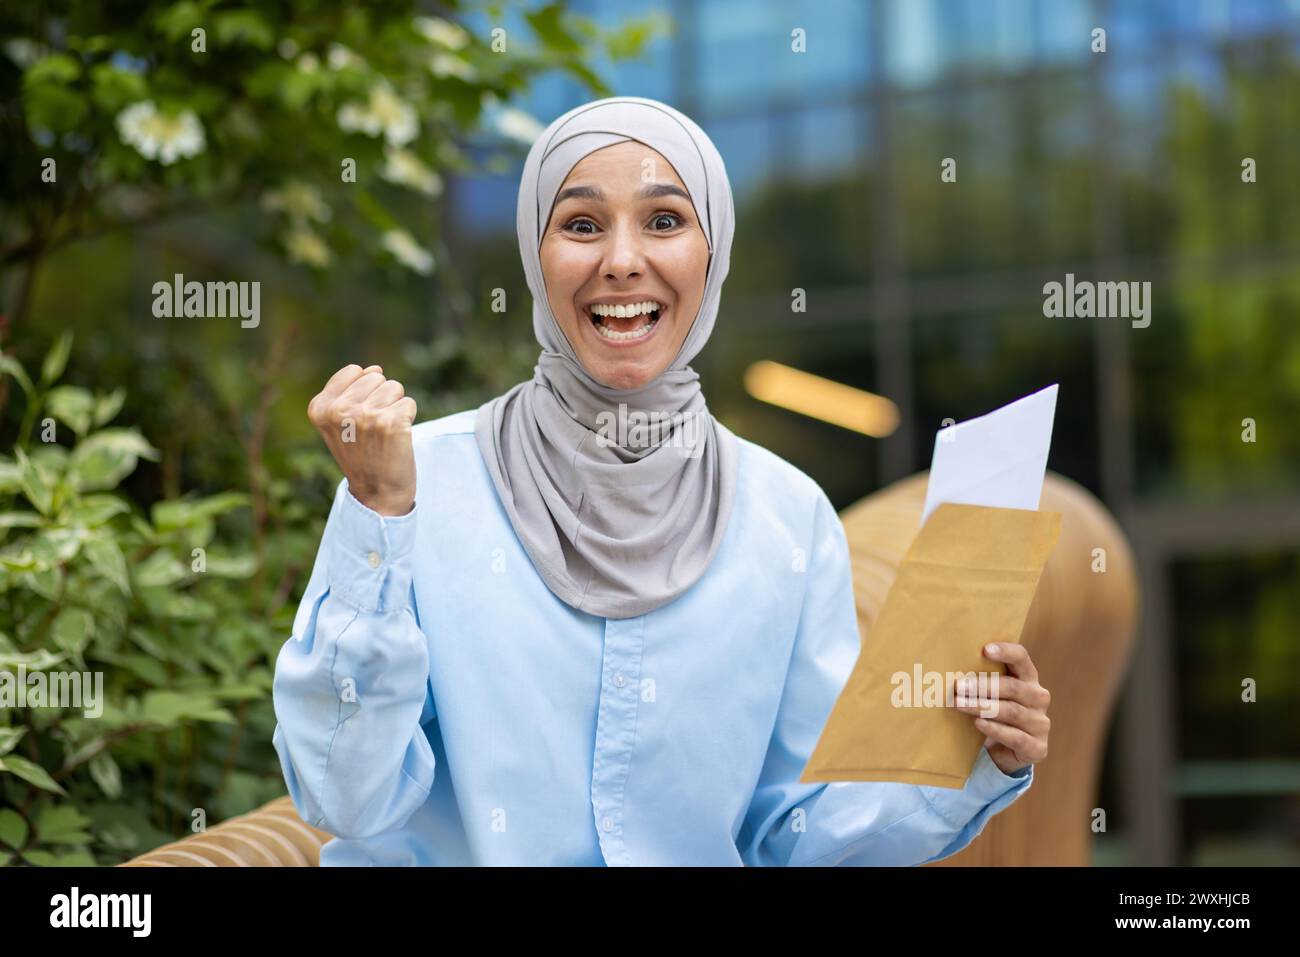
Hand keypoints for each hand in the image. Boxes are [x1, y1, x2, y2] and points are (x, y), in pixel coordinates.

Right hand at [308, 364, 416, 515]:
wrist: (377, 493)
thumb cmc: (362, 455)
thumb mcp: (341, 423)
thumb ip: (351, 391)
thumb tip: (375, 368)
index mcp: (320, 408)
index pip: (354, 371)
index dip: (364, 392)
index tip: (358, 420)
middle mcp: (339, 410)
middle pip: (377, 377)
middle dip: (381, 398)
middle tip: (374, 429)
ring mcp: (366, 416)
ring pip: (395, 387)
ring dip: (395, 408)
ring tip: (385, 433)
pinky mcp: (392, 422)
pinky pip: (409, 403)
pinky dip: (408, 418)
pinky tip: (397, 438)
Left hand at [952, 642, 1049, 775]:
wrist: (1005, 752)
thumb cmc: (993, 714)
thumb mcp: (989, 694)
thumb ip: (980, 680)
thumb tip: (946, 667)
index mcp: (1028, 678)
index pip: (1021, 658)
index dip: (1006, 652)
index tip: (985, 650)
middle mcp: (1038, 698)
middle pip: (1013, 687)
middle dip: (984, 686)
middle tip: (959, 686)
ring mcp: (1040, 723)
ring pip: (1012, 711)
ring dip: (983, 707)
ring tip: (960, 704)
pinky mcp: (1037, 747)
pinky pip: (1015, 737)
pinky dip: (995, 729)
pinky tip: (977, 723)